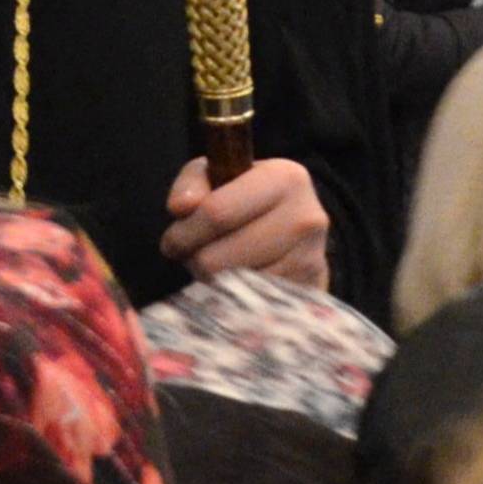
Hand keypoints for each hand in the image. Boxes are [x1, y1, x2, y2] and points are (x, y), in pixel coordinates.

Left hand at [165, 154, 325, 286]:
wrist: (299, 231)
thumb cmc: (249, 200)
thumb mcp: (220, 176)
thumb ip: (192, 183)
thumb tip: (181, 208)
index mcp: (285, 178)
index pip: (217, 213)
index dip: (184, 233)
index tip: (173, 240)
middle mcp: (305, 218)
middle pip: (217, 259)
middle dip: (194, 261)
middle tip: (194, 256)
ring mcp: (309, 260)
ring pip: (230, 288)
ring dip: (212, 282)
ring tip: (217, 266)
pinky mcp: (308, 294)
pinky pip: (250, 308)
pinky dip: (235, 299)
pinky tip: (236, 283)